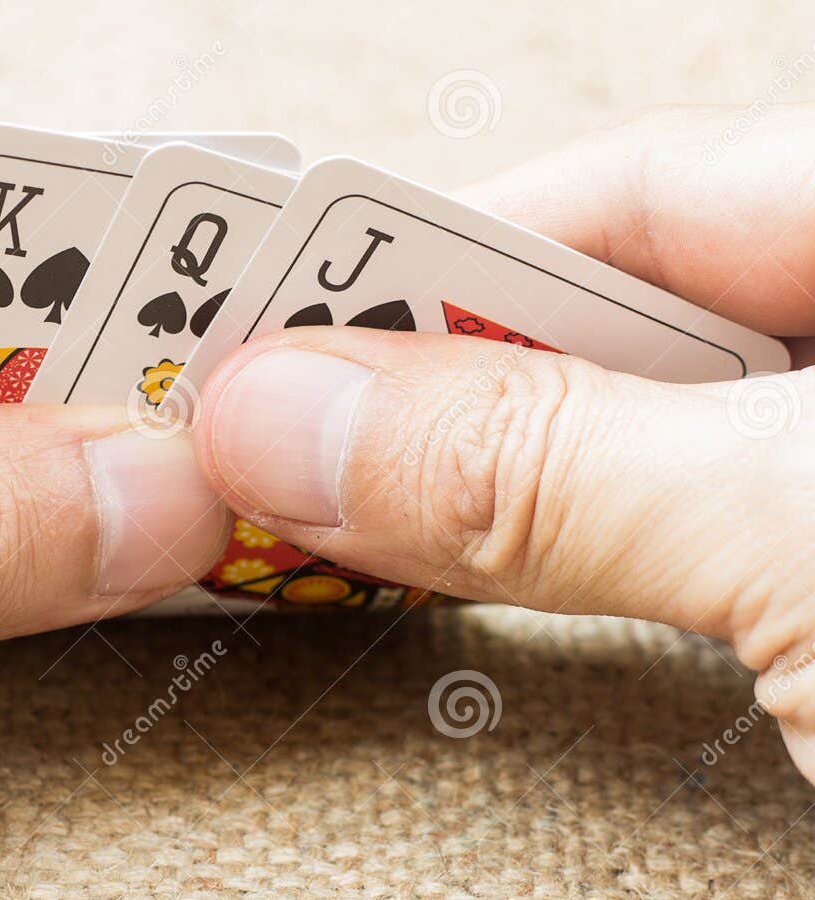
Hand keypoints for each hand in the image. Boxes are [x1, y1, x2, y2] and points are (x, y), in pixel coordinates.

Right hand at [193, 105, 814, 784]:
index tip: (268, 330)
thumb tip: (298, 422)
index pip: (638, 193)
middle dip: (426, 381)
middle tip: (260, 433)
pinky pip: (664, 564)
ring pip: (623, 455)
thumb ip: (557, 469)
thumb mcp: (810, 537)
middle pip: (609, 324)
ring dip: (465, 493)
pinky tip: (464, 584)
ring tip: (318, 512)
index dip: (432, 252)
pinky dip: (551, 580)